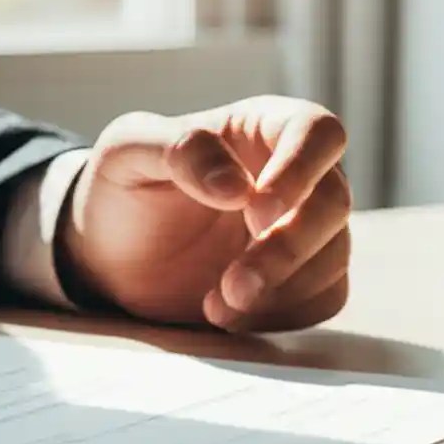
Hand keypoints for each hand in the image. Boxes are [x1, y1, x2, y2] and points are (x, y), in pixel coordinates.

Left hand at [60, 96, 351, 330]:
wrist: (110, 257)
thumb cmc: (124, 190)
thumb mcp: (128, 151)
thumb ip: (181, 150)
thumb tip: (237, 186)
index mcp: (262, 128)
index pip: (317, 132)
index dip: (300, 171)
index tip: (258, 211)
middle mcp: (295, 176)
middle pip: (333, 202)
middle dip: (286, 247)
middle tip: (235, 282)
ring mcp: (303, 231)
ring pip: (333, 256)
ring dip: (280, 288)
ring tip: (217, 304)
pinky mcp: (300, 282)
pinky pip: (322, 300)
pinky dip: (282, 314)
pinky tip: (230, 314)